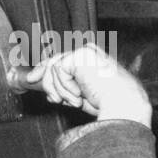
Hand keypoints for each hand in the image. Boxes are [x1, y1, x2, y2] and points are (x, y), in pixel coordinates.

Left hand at [25, 43, 151, 125]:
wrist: (123, 105)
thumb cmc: (113, 105)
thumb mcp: (85, 98)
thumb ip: (68, 92)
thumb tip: (51, 94)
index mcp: (93, 62)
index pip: (65, 61)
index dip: (48, 69)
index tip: (34, 79)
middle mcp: (90, 54)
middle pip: (57, 59)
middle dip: (43, 73)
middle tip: (35, 82)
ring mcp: (86, 52)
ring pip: (54, 67)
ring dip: (60, 89)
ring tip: (75, 101)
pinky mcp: (81, 55)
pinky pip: (59, 71)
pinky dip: (64, 87)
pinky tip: (78, 94)